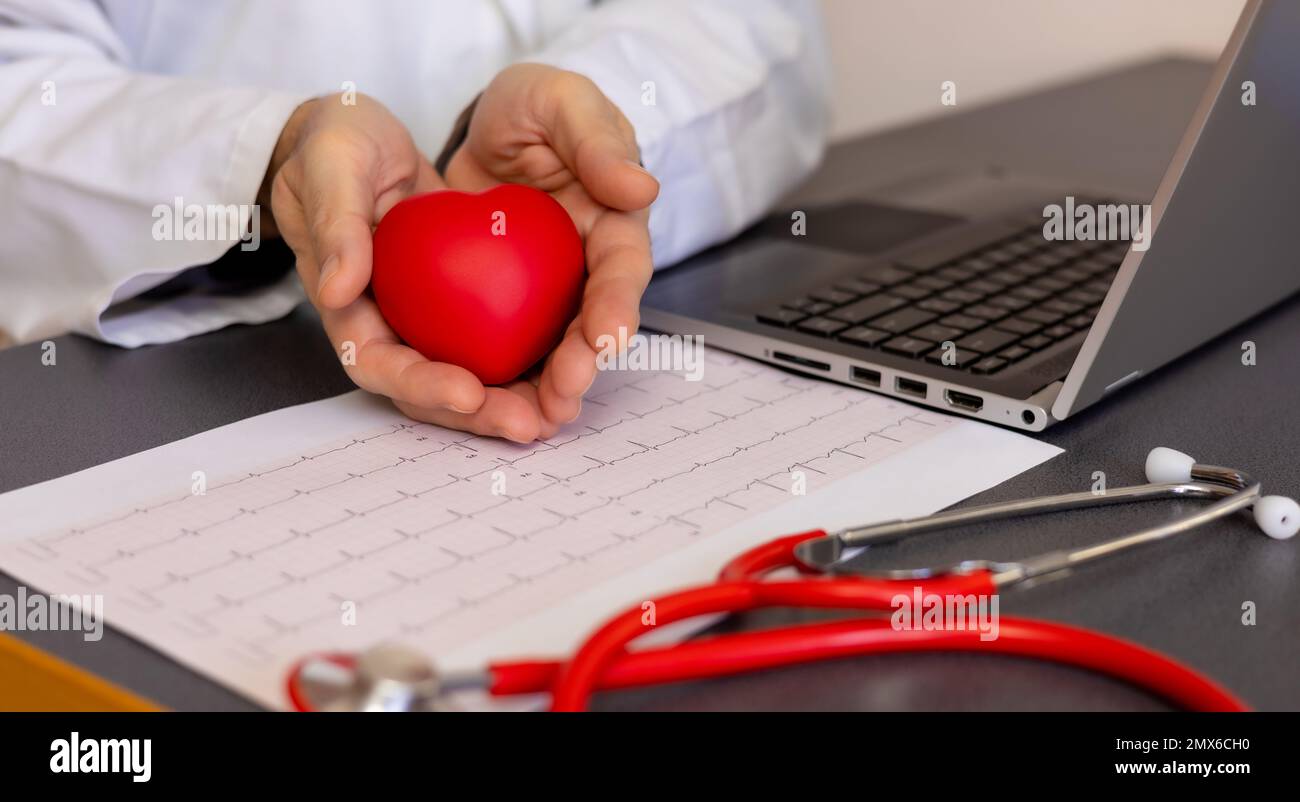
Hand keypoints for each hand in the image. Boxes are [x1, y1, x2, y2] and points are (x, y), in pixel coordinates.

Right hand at [266, 93, 547, 441]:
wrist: (356, 133)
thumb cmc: (334, 145)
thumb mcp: (332, 165)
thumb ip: (336, 223)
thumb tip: (340, 291)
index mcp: (346, 302)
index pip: (376, 361)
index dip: (420, 383)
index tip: (468, 392)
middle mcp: (385, 323)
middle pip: (429, 388)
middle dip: (478, 414)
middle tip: (528, 423)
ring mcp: (425, 319)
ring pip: (466, 377)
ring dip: (508, 401)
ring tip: (555, 414)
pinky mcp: (459, 304)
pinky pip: (492, 343)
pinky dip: (526, 362)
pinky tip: (568, 368)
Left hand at [444, 63, 659, 429]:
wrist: (481, 129)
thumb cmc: (533, 109)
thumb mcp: (561, 100)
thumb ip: (597, 139)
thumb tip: (640, 189)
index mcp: (614, 221)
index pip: (623, 268)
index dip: (618, 306)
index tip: (609, 338)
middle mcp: (587, 267)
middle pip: (591, 326)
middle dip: (581, 366)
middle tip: (563, 397)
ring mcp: (547, 293)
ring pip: (552, 349)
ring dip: (544, 389)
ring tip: (532, 420)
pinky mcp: (506, 307)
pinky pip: (503, 346)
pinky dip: (497, 378)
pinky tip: (482, 405)